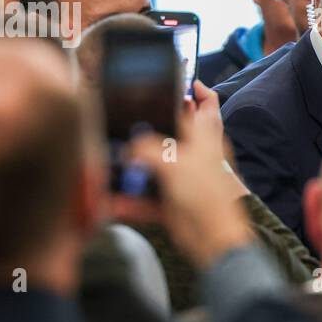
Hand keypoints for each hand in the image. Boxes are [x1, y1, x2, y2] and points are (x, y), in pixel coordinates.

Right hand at [126, 78, 253, 268]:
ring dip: (131, 168)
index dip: (192, 90)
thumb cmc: (205, 196)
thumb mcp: (173, 162)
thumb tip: (129, 149)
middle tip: (123, 122)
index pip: (205, 104)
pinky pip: (145, 197)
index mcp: (206, 136)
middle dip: (146, 129)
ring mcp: (183, 178)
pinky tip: (112, 201)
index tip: (172, 80)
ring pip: (152, 165)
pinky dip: (130, 200)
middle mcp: (195, 154)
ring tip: (108, 161)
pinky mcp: (171, 202)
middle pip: (170, 132)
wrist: (214, 241)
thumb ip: (147, 148)